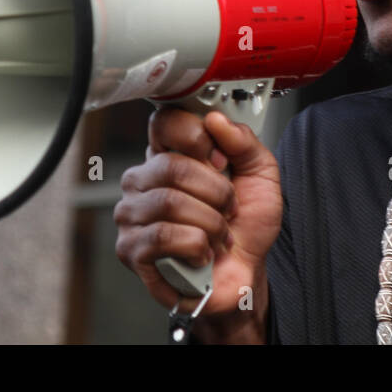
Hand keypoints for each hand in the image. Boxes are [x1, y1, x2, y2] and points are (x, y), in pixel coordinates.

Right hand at [114, 107, 281, 342]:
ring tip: (218, 233)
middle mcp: (143, 181)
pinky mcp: (131, 249)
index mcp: (169, 154)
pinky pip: (161, 237)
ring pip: (168, 202)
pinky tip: (203, 252)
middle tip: (228, 207)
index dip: (197, 138)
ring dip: (209, 222)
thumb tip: (217, 120)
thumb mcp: (260, 174)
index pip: (164, 123)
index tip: (222, 160)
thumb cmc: (245, 224)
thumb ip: (244, 141)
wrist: (245, 271)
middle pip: (171, 166)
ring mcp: (132, 215)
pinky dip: (195, 245)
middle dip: (215, 191)